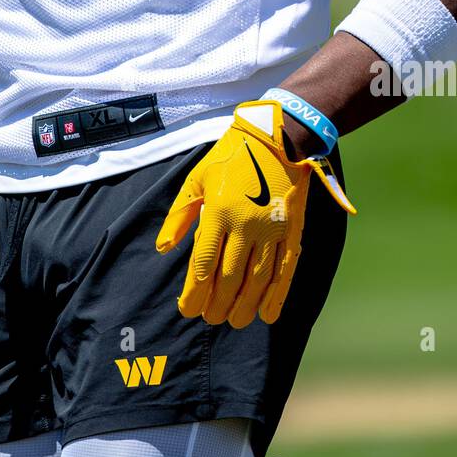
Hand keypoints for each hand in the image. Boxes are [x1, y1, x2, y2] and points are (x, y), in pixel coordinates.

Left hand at [156, 99, 355, 328]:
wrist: (278, 136)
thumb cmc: (230, 156)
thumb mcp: (197, 178)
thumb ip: (179, 215)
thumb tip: (164, 248)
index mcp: (218, 211)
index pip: (203, 264)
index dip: (195, 292)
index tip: (187, 309)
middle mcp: (245, 224)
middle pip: (229, 277)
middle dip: (218, 303)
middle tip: (211, 319)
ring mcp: (271, 229)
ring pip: (257, 279)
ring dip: (245, 305)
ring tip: (235, 321)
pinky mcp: (292, 230)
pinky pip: (284, 270)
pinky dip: (277, 295)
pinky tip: (268, 314)